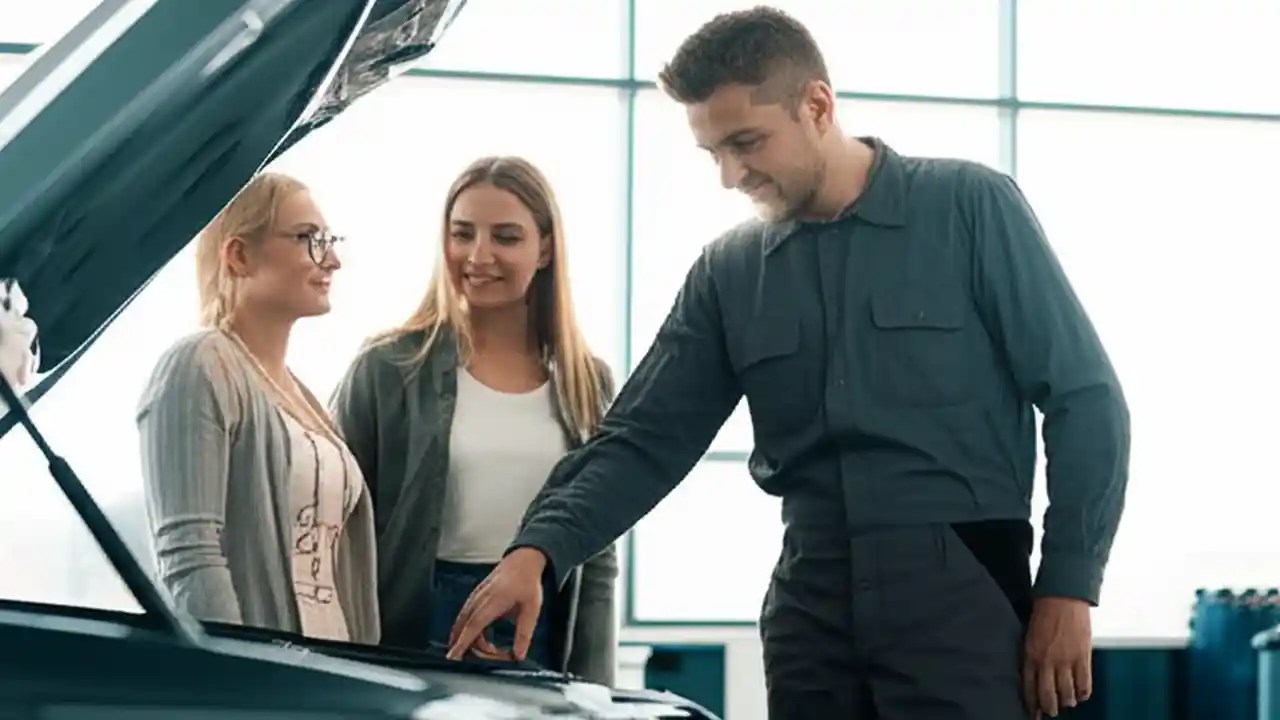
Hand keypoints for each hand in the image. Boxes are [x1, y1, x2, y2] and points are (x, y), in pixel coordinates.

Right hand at [446, 547, 546, 661]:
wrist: (523, 561)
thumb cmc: (528, 583)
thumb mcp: (532, 610)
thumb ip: (524, 633)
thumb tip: (519, 655)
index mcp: (494, 601)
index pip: (474, 625)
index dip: (462, 642)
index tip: (453, 656)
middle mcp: (480, 599)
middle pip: (467, 628)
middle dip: (474, 647)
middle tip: (496, 656)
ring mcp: (475, 597)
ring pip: (463, 623)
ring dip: (469, 639)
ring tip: (490, 650)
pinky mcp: (474, 597)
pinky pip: (464, 616)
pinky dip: (465, 630)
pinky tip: (472, 639)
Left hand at [1023, 596, 1092, 717]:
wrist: (1063, 597)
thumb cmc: (1044, 613)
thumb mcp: (1029, 636)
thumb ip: (1031, 656)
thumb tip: (1032, 675)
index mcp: (1030, 655)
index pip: (1029, 687)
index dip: (1032, 703)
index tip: (1033, 712)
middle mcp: (1047, 661)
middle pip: (1047, 696)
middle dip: (1049, 708)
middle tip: (1050, 712)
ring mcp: (1065, 661)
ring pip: (1067, 694)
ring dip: (1067, 702)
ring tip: (1067, 703)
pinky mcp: (1082, 657)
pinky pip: (1084, 684)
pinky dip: (1083, 693)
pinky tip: (1081, 694)